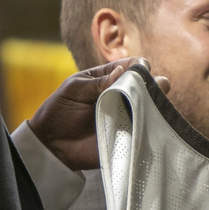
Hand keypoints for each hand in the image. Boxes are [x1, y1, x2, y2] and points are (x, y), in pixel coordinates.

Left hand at [28, 57, 168, 170]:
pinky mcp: (125, 136)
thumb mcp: (75, 90)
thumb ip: (98, 82)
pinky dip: (148, 126)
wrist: (51, 144)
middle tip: (157, 86)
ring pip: (148, 107)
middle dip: (154, 83)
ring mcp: (125, 116)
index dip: (139, 65)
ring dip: (154, 104)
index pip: (131, 67)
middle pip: (145, 86)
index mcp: (107, 78)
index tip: (142, 68)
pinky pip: (142, 130)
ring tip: (154, 103)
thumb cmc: (59, 111)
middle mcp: (120, 95)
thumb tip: (122, 71)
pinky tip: (149, 122)